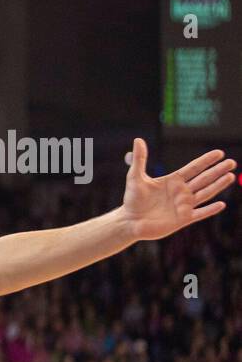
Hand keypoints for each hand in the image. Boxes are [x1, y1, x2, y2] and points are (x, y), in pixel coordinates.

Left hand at [120, 138, 234, 240]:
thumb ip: (139, 159)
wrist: (129, 221)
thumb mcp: (135, 177)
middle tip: (231, 162)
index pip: (193, 168)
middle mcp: (182, 192)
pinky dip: (209, 210)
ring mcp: (183, 205)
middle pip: (203, 179)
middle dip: (217, 171)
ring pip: (205, 193)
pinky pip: (199, 213)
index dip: (206, 160)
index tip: (219, 153)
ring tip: (230, 176)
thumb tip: (138, 139)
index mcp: (173, 181)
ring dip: (218, 185)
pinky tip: (221, 204)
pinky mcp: (182, 219)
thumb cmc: (132, 199)